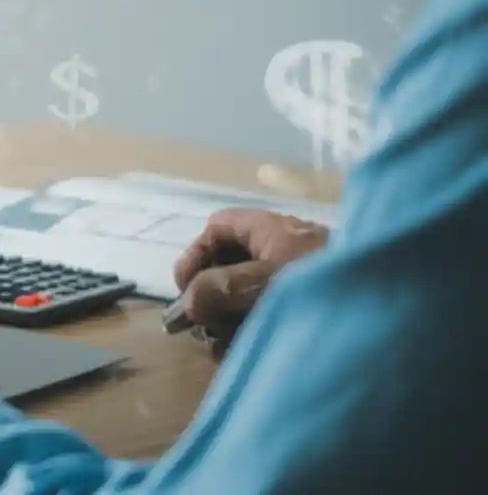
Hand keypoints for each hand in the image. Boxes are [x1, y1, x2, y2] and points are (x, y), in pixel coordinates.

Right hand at [174, 209, 328, 351]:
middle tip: (204, 326)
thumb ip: (216, 288)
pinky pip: (268, 319)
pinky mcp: (310, 310)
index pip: (218, 229)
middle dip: (210, 299)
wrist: (397, 312)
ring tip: (228, 346)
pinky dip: (253, 335)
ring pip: (246, 298)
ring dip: (228, 324)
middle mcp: (283, 251)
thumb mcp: (260, 282)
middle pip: (228, 266)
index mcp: (271, 230)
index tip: (186, 290)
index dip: (195, 254)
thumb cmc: (321, 285)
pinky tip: (251, 353)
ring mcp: (298, 282)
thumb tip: (189, 305)